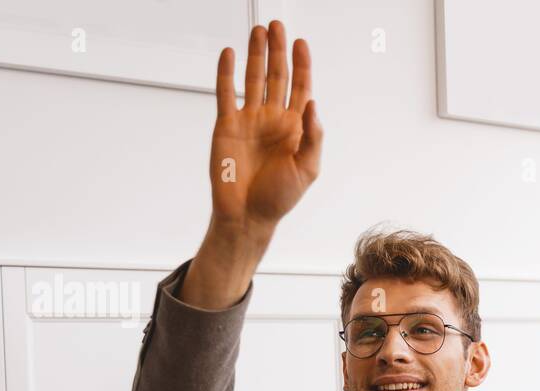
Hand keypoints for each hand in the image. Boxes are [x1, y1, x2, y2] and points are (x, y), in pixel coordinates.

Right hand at [209, 20, 322, 236]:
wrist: (247, 215)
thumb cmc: (279, 198)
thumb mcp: (307, 169)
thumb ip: (313, 136)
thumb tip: (313, 104)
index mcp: (295, 128)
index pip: (300, 88)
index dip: (302, 65)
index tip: (301, 43)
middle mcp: (272, 119)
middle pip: (277, 76)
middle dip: (278, 51)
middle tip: (277, 26)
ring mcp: (249, 120)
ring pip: (253, 79)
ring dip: (255, 55)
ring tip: (258, 31)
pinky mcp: (227, 125)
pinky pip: (226, 93)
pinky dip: (226, 73)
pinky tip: (229, 53)